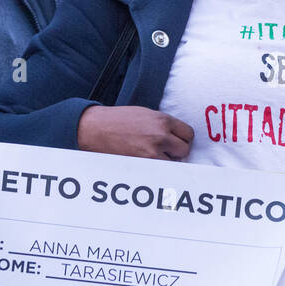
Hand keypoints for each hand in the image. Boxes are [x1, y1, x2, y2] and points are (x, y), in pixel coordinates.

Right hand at [76, 105, 193, 159]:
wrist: (96, 129)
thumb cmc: (119, 120)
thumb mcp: (146, 114)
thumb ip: (164, 124)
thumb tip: (178, 137)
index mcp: (163, 120)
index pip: (188, 134)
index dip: (182, 138)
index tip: (176, 141)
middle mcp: (161, 136)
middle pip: (185, 150)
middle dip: (177, 151)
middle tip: (165, 150)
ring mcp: (153, 152)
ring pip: (175, 163)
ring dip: (167, 161)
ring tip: (153, 155)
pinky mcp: (144, 165)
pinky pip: (162, 171)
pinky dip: (157, 168)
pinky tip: (148, 162)